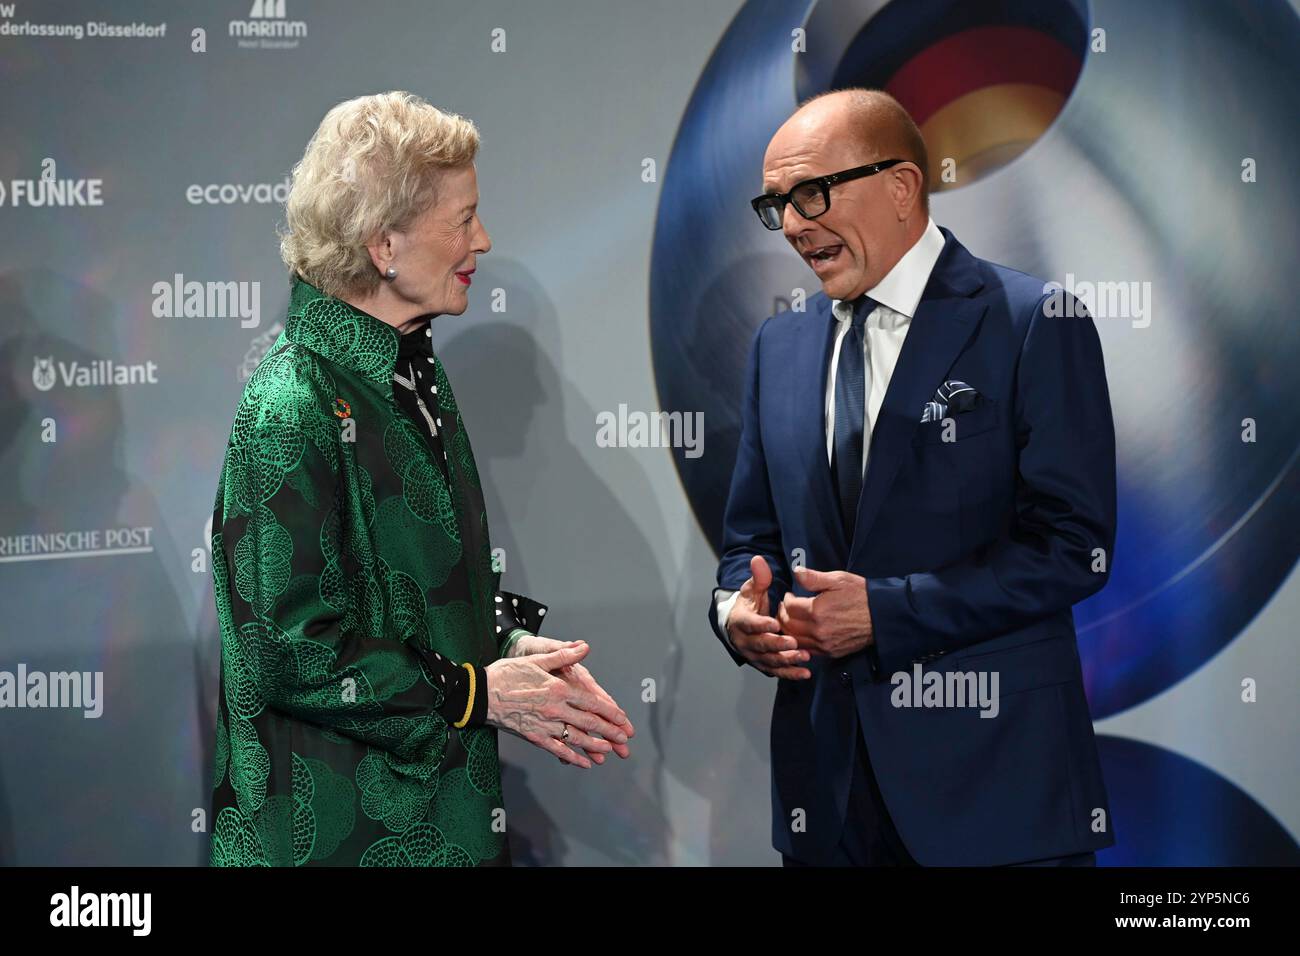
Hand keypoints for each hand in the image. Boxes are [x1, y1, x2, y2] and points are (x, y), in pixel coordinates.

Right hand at [483, 644, 630, 767]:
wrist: (480, 694)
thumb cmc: (507, 674)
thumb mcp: (537, 659)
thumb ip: (563, 655)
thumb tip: (584, 647)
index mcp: (558, 688)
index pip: (591, 702)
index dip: (609, 712)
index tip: (622, 718)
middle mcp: (555, 709)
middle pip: (588, 722)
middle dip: (609, 732)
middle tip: (624, 739)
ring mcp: (545, 725)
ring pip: (576, 738)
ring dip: (596, 745)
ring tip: (610, 750)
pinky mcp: (534, 736)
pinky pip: (557, 749)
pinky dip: (572, 757)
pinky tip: (584, 762)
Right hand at [726, 555, 810, 679]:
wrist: (739, 626)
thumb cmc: (749, 604)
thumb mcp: (752, 589)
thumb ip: (758, 577)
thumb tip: (758, 560)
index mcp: (740, 621)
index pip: (749, 624)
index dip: (761, 625)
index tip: (775, 623)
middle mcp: (745, 642)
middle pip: (760, 646)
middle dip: (777, 645)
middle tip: (794, 643)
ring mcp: (754, 655)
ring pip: (769, 661)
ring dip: (786, 661)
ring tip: (804, 657)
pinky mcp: (764, 665)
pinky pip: (777, 671)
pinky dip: (790, 673)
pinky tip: (805, 673)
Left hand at [777, 566, 872, 658]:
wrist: (882, 615)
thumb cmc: (861, 594)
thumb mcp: (838, 579)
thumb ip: (813, 577)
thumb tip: (795, 571)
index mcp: (817, 611)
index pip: (789, 607)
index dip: (786, 599)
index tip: (790, 595)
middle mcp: (818, 630)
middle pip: (787, 625)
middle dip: (783, 614)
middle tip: (786, 607)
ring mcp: (824, 644)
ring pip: (794, 640)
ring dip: (789, 629)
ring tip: (792, 619)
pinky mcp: (831, 652)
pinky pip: (807, 649)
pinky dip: (800, 641)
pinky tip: (803, 632)